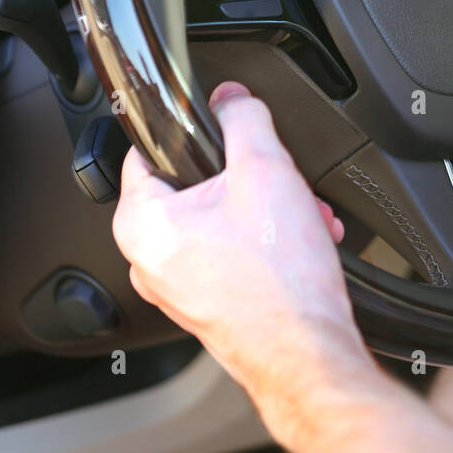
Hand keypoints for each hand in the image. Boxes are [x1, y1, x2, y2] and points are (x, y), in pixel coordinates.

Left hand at [112, 81, 377, 450]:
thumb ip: (244, 118)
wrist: (310, 353)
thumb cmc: (281, 283)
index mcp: (142, 225)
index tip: (227, 131)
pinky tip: (301, 243)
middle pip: (196, 185)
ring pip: (220, 219)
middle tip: (281, 184)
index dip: (197, 132)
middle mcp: (149, 261)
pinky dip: (266, 241)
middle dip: (249, 177)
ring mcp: (178, 287)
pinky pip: (231, 252)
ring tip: (301, 216)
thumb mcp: (266, 169)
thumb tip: (232, 99)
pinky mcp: (208, 304)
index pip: (149, 149)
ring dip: (266, 208)